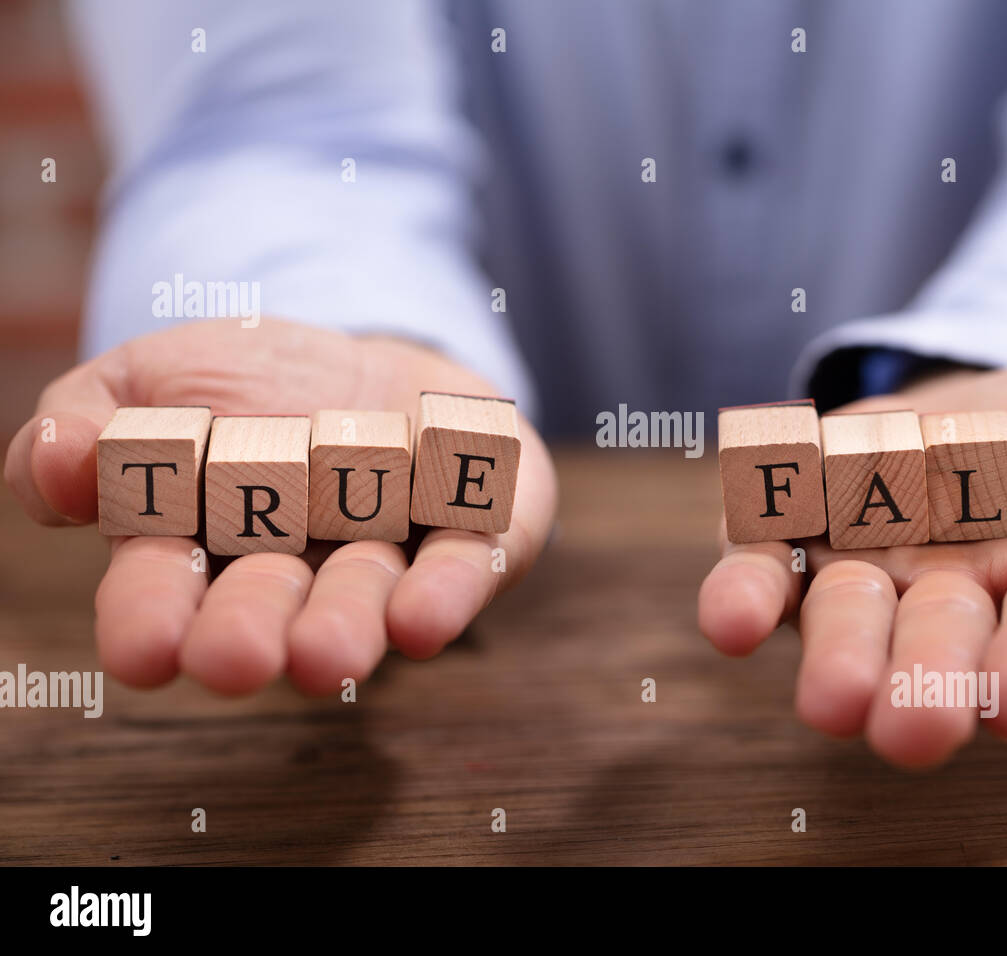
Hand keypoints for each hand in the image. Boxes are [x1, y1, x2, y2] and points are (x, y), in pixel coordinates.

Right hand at [5, 318, 556, 695]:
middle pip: (267, 601)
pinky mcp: (473, 540)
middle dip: (250, 630)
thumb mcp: (156, 379)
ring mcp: (387, 556)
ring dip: (345, 624)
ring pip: (363, 595)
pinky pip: (463, 568)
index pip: (163, 586)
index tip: (143, 652)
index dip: (150, 618)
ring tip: (328, 655)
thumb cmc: (255, 385)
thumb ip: (94, 419)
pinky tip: (421, 619)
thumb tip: (53, 461)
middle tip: (237, 660)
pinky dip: (444, 592)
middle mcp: (295, 568)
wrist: (378, 361)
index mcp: (202, 544)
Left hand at [698, 365, 1006, 767]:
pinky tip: (732, 621)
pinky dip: (747, 592)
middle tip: (911, 729)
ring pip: (847, 610)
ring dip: (840, 651)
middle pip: (936, 638)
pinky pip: (764, 558)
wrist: (995, 407)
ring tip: (832, 701)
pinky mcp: (796, 525)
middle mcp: (948, 594)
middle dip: (925, 680)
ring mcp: (868, 562)